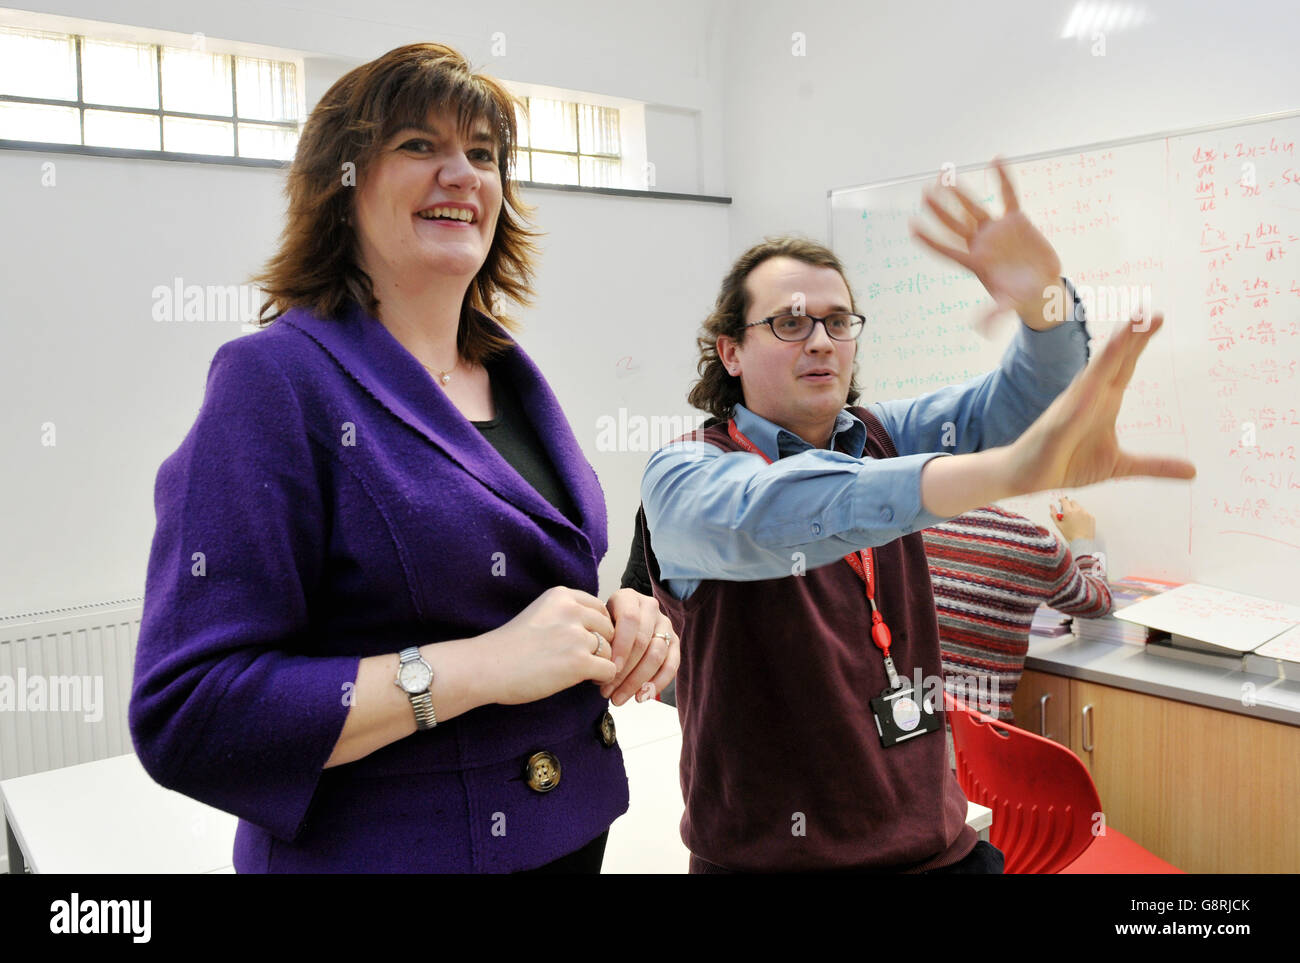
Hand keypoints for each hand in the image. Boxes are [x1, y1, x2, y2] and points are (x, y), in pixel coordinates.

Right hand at [482, 586, 616, 704]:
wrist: (487, 667)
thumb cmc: (509, 647)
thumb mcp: (541, 613)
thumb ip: (567, 614)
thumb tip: (601, 628)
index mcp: (561, 596)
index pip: (600, 608)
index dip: (597, 628)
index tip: (584, 643)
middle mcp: (571, 610)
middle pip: (609, 628)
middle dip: (602, 645)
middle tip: (586, 661)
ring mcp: (576, 636)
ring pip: (610, 649)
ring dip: (601, 662)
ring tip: (584, 672)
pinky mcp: (578, 662)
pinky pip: (609, 669)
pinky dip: (603, 678)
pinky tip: (588, 681)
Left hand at [599, 588, 678, 706]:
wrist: (616, 622)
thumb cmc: (601, 626)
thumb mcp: (596, 625)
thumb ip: (599, 640)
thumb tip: (599, 670)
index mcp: (628, 598)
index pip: (630, 620)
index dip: (620, 646)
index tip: (607, 669)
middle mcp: (650, 607)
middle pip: (643, 641)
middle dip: (624, 670)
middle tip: (607, 691)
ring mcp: (664, 623)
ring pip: (657, 655)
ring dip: (637, 681)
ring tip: (618, 698)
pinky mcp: (674, 641)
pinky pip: (672, 665)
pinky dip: (657, 684)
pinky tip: (641, 697)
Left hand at [910, 157, 1062, 329]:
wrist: (1041, 287)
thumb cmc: (1020, 298)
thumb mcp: (1007, 305)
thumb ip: (994, 314)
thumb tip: (981, 330)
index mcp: (974, 262)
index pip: (946, 250)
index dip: (930, 240)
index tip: (911, 227)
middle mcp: (980, 243)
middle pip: (954, 224)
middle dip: (939, 210)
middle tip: (923, 194)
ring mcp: (996, 230)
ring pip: (974, 207)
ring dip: (960, 193)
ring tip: (944, 176)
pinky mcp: (1015, 220)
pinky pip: (1008, 195)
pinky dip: (1004, 178)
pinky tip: (996, 159)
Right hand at [1007, 312, 1195, 493]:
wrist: (1027, 478)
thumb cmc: (1067, 463)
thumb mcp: (1120, 466)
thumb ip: (1154, 465)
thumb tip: (1193, 471)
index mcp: (1104, 401)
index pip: (1125, 365)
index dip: (1139, 342)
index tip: (1157, 317)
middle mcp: (1089, 395)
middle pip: (1114, 359)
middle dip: (1132, 334)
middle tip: (1151, 310)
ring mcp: (1073, 404)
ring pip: (1097, 369)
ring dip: (1115, 347)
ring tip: (1131, 324)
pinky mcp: (1061, 421)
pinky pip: (1079, 396)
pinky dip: (1092, 379)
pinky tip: (1104, 365)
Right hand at [1051, 495, 1095, 540]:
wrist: (1082, 542)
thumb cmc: (1070, 535)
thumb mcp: (1059, 525)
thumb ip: (1054, 514)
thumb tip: (1051, 507)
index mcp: (1069, 512)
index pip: (1064, 501)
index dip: (1061, 500)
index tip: (1060, 501)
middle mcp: (1078, 510)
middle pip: (1073, 502)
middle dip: (1069, 504)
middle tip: (1067, 511)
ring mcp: (1086, 513)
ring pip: (1080, 507)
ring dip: (1076, 510)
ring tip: (1074, 519)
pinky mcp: (1091, 517)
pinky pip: (1086, 513)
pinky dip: (1083, 515)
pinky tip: (1080, 522)